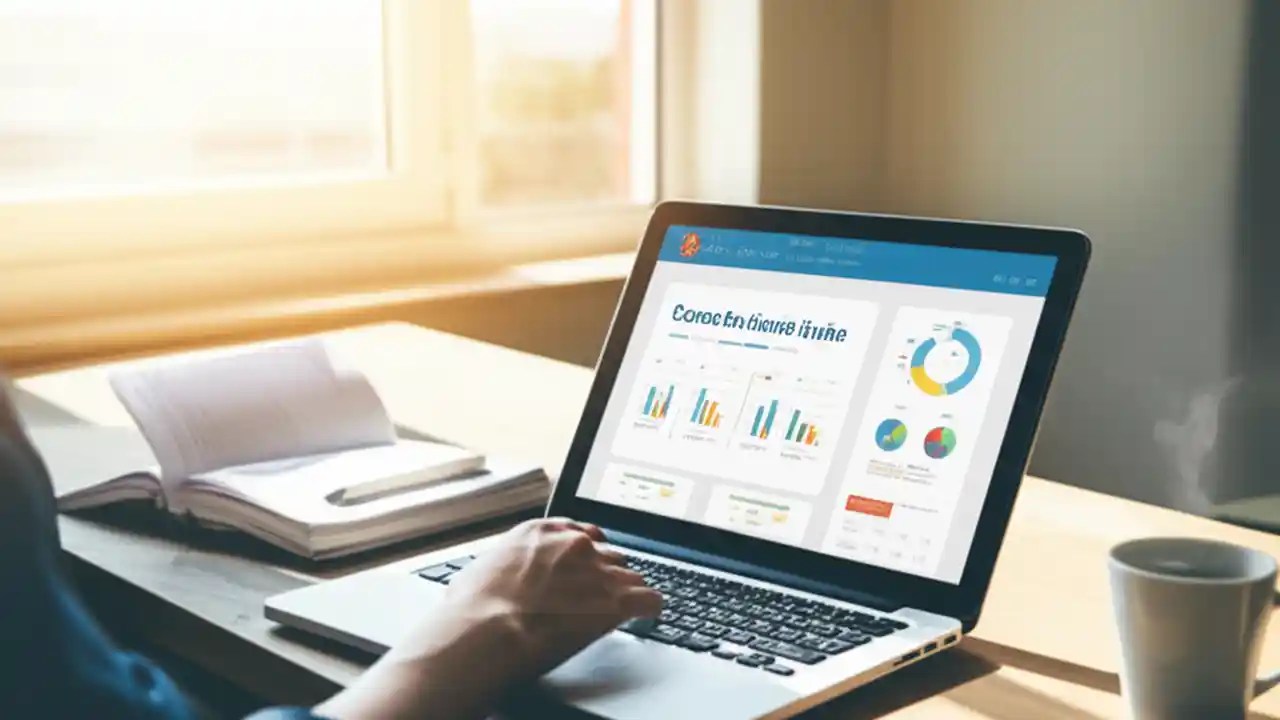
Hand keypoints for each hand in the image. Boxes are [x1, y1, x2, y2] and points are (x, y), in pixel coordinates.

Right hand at [442, 517, 662, 676]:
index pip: (580, 533)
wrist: (485, 630)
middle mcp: (575, 544)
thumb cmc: (471, 608)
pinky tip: (646, 615)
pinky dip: (649, 609)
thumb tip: (498, 577)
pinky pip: (649, 599)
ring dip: (626, 593)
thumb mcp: (482, 569)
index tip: (588, 567)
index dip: (586, 555)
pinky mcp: (615, 601)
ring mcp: (597, 570)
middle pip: (609, 555)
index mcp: (542, 531)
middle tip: (596, 598)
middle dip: (605, 576)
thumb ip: (504, 565)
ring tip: (621, 611)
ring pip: (631, 576)